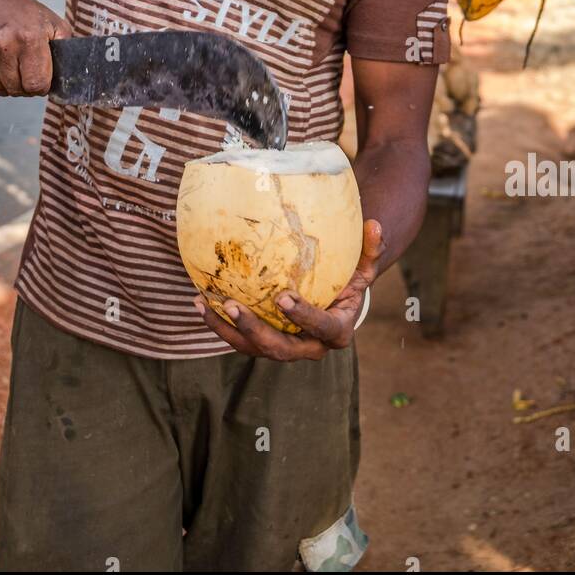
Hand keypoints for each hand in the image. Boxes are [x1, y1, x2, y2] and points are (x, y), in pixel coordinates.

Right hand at [0, 0, 71, 95]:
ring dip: (10, 85)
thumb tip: (68, 73)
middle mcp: (4, 46)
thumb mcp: (53, 23)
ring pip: (1, 90)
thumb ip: (65, 48)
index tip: (42, 79)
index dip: (42, 87)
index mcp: (29, 38)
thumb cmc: (24, 11)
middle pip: (18, 90)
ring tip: (14, 68)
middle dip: (27, 87)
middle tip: (28, 73)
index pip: (37, 84)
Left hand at [192, 219, 385, 360]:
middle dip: (254, 330)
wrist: (336, 305)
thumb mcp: (364, 267)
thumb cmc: (349, 280)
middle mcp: (310, 347)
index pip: (322, 328)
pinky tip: (200, 302)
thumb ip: (370, 249)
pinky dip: (219, 324)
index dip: (303, 317)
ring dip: (228, 330)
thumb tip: (374, 224)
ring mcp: (285, 348)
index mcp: (337, 331)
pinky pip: (239, 339)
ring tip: (206, 305)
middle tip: (231, 305)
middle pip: (281, 349)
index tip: (283, 297)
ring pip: (254, 348)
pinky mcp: (265, 343)